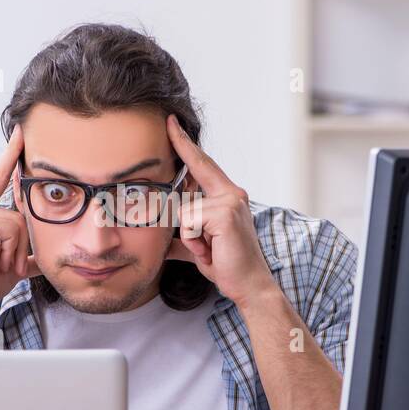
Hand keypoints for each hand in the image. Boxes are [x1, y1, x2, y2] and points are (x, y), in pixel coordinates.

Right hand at [0, 126, 39, 319]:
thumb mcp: (14, 262)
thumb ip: (30, 251)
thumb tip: (51, 256)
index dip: (11, 156)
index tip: (22, 132)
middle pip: (20, 209)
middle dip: (21, 240)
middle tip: (4, 262)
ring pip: (19, 221)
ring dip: (17, 249)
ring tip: (0, 264)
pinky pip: (12, 228)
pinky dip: (11, 250)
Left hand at [164, 114, 277, 307]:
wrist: (249, 285)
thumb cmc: (226, 265)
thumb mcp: (197, 247)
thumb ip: (180, 236)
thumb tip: (159, 240)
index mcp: (226, 196)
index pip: (201, 165)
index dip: (184, 144)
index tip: (170, 123)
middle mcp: (232, 193)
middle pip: (192, 177)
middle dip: (182, 175)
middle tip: (188, 180)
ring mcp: (230, 201)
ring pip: (184, 210)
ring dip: (190, 237)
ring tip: (210, 250)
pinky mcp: (225, 213)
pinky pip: (189, 221)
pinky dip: (194, 241)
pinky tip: (211, 250)